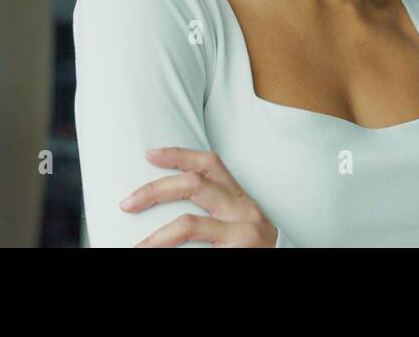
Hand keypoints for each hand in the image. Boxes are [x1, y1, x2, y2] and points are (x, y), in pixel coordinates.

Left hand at [119, 146, 278, 246]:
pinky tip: (157, 257)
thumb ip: (216, 209)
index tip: (149, 154)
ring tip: (136, 248)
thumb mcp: (241, 221)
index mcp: (240, 199)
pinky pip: (199, 253)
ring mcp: (242, 233)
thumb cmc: (257, 248)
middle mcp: (243, 210)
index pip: (209, 164)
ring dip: (156, 238)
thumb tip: (170, 201)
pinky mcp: (239, 253)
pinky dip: (175, 254)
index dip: (178, 154)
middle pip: (193, 184)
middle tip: (127, 203)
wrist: (290, 263)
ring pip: (189, 224)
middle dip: (154, 190)